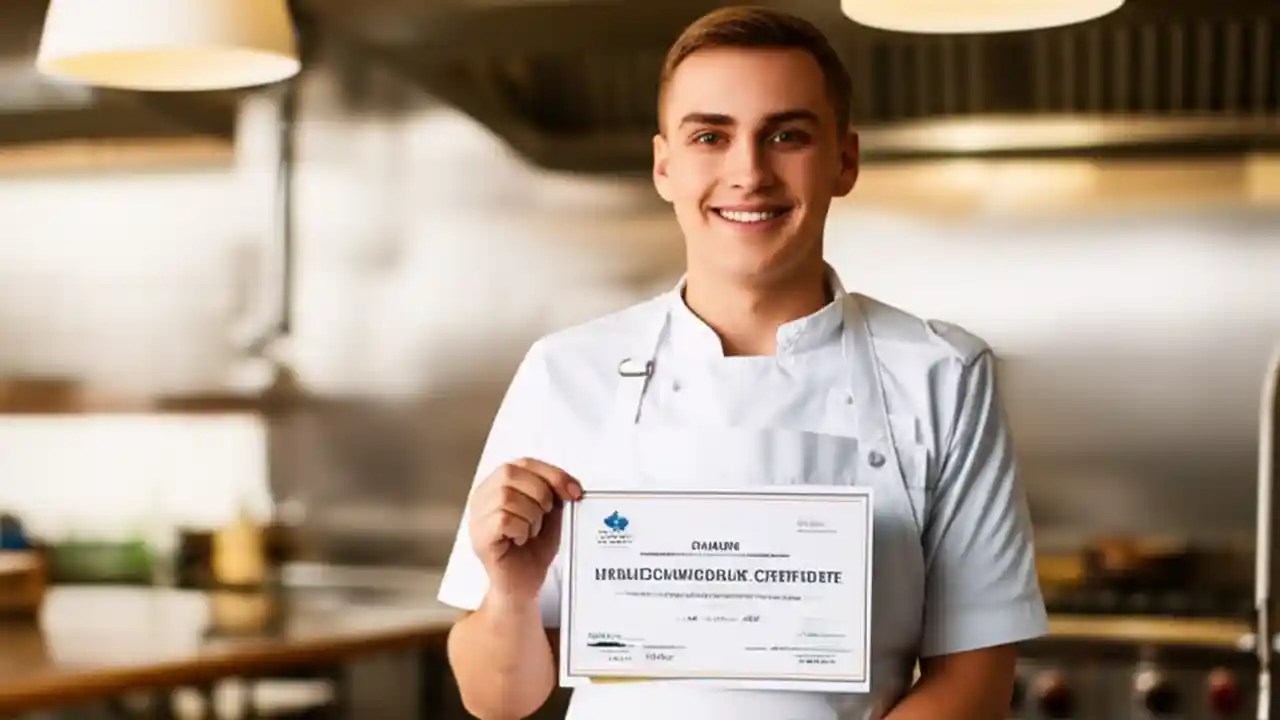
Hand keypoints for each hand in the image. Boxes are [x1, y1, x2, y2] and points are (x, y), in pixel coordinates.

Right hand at [468, 458, 582, 601]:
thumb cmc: (532, 551)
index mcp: (498, 486)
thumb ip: (554, 495)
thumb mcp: (550, 516)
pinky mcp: (480, 537)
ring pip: (507, 496)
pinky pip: (504, 519)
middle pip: (510, 473)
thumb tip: (568, 483)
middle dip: (540, 492)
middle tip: (546, 515)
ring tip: (531, 531)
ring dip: (531, 514)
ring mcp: (477, 517)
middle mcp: (482, 497)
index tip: (574, 491)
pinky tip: (521, 540)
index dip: (552, 473)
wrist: (523, 587)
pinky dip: (521, 529)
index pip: (523, 463)